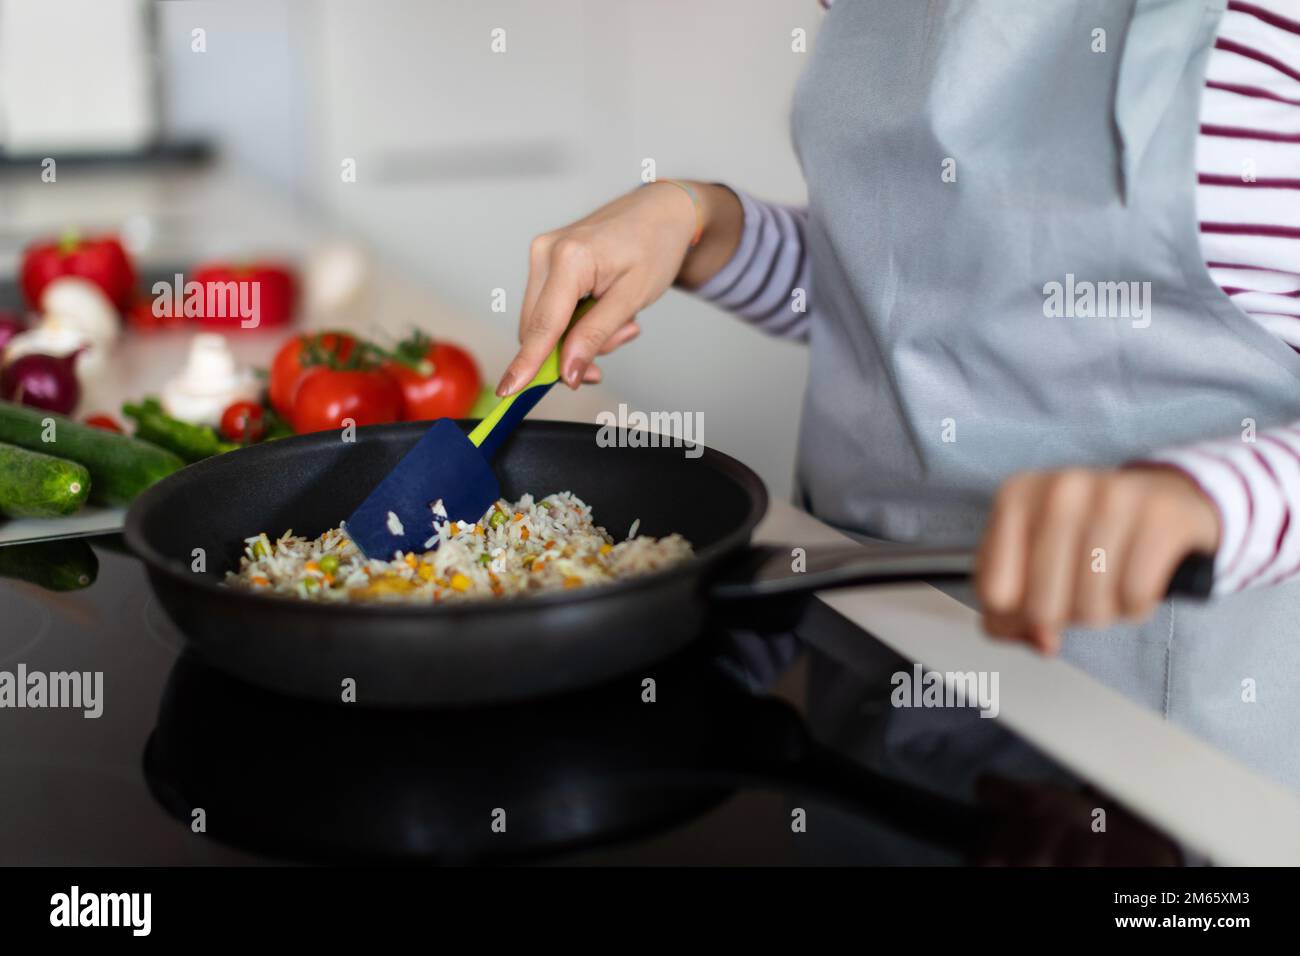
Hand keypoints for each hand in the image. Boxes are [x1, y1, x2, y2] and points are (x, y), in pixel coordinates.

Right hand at [496, 181, 742, 395]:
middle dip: (572, 350)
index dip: (527, 364)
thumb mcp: (633, 297)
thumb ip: (596, 335)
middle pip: (539, 328)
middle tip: (621, 337)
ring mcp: (542, 255)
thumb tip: (567, 371)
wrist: (659, 211)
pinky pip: (551, 309)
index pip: (543, 325)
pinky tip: (605, 307)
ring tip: (621, 317)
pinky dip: (577, 320)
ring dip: (579, 335)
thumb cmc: (654, 245)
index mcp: (569, 258)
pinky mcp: (545, 261)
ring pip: (544, 323)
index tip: (510, 391)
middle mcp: (545, 252)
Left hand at [974, 466, 1220, 652]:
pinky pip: (1135, 595)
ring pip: (1091, 606)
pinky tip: (1137, 583)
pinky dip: (1136, 606)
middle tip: (1080, 595)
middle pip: (1042, 608)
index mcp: (1015, 497)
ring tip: (1109, 586)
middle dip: (1066, 617)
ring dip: (1104, 612)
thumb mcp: (1030, 559)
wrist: (1157, 494)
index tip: (1037, 603)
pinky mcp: (1159, 515)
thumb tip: (1044, 641)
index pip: (995, 595)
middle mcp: (1059, 491)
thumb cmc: (1084, 533)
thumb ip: (1011, 613)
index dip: (1017, 617)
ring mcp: (1111, 497)